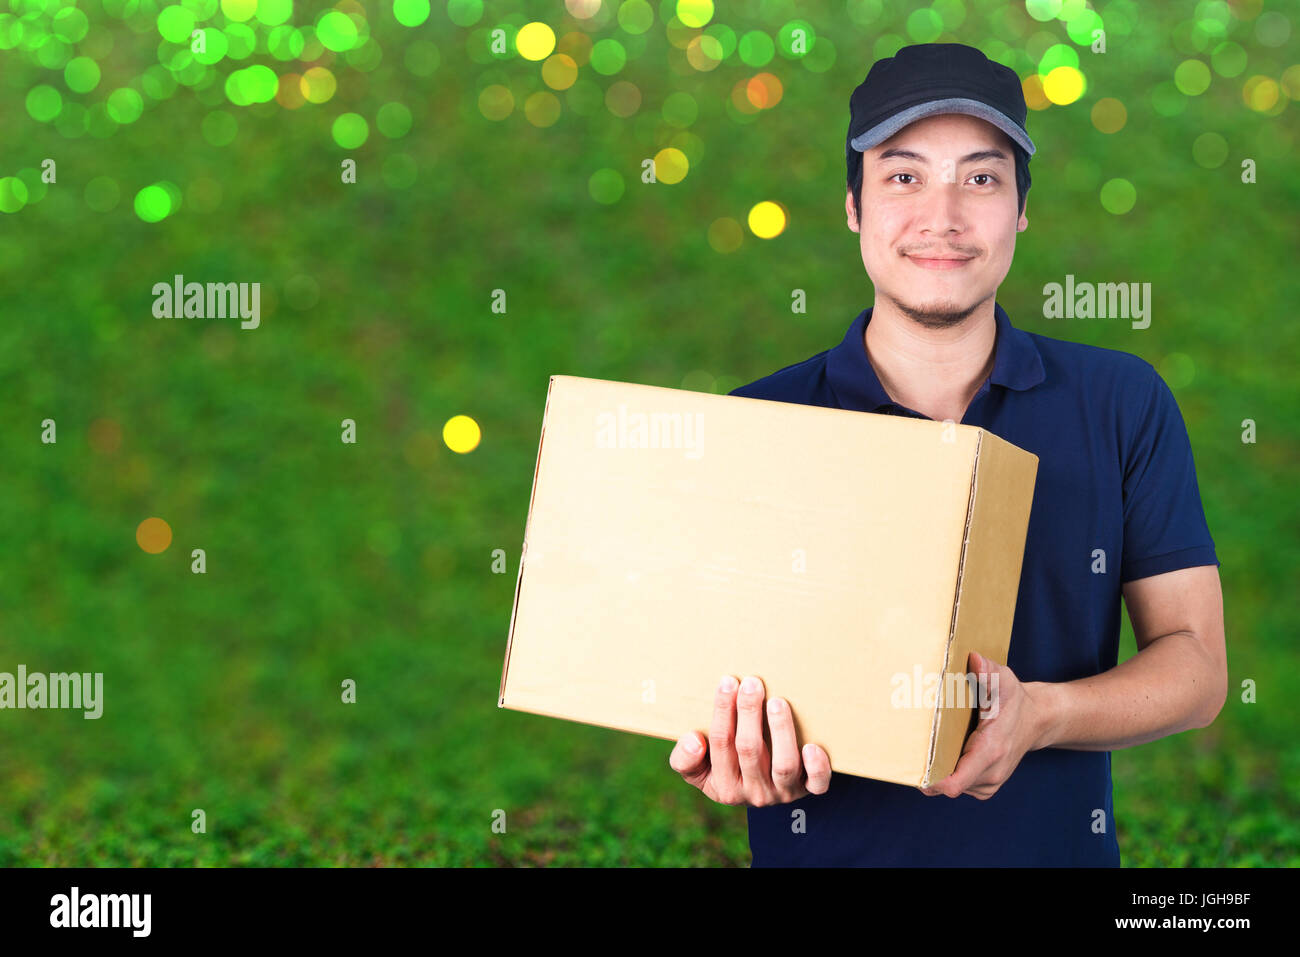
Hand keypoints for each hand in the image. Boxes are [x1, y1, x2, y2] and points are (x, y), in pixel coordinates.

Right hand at [669, 674, 831, 806]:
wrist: (764, 790)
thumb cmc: (729, 768)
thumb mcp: (699, 771)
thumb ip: (685, 759)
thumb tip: (693, 740)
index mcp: (725, 786)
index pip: (721, 744)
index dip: (723, 711)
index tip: (728, 681)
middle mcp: (754, 793)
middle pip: (750, 750)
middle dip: (749, 712)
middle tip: (752, 683)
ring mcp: (784, 792)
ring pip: (784, 765)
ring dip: (780, 730)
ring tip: (777, 702)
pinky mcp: (809, 790)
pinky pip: (817, 784)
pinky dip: (817, 766)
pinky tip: (812, 745)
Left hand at [920, 650, 1048, 800]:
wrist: (1037, 720)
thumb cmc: (1015, 700)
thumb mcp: (1004, 681)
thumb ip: (989, 672)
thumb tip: (975, 659)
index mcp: (990, 752)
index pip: (954, 783)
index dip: (931, 781)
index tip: (913, 767)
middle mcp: (990, 774)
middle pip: (946, 786)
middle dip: (928, 772)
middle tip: (912, 750)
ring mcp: (989, 784)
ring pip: (950, 788)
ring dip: (938, 773)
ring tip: (930, 748)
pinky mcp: (986, 787)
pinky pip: (958, 786)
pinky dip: (948, 775)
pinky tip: (945, 754)